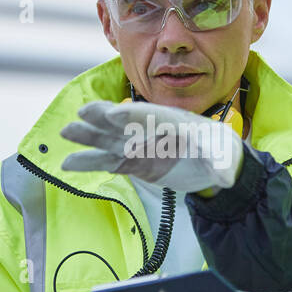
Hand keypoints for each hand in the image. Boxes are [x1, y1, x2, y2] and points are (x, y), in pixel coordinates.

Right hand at [60, 100, 243, 193]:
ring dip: (88, 136)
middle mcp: (151, 130)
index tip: (116, 115)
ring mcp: (139, 146)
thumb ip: (221, 164)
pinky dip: (88, 162)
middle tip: (83, 113)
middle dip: (104, 116)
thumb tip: (225, 177)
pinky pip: (107, 162)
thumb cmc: (220, 152)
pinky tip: (68, 164)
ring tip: (66, 132)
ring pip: (110, 140)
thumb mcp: (224, 156)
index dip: (134, 115)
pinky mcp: (133, 163)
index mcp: (172, 121)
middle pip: (124, 122)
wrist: (213, 166)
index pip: (150, 116)